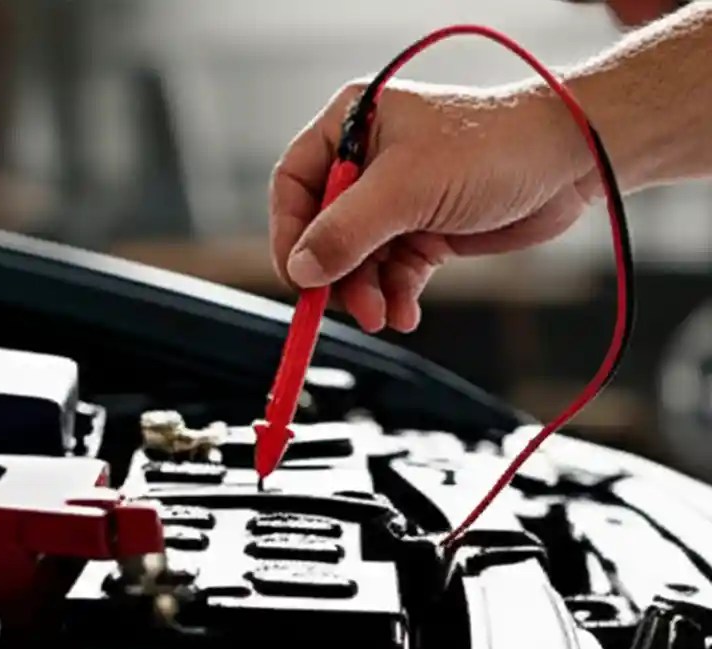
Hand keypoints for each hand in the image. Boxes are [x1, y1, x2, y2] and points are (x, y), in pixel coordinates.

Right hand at [270, 80, 595, 332]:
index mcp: (351, 124)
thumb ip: (346, 231)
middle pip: (323, 228)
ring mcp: (396, 199)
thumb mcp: (406, 189)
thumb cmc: (493, 147)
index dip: (288, 231)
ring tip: (382, 314)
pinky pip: (392, 271)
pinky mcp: (424, 230)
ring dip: (366, 291)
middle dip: (336, 272)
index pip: (293, 183)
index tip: (296, 274)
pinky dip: (395, 295)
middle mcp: (367, 161)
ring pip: (358, 258)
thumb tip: (300, 271)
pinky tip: (405, 313)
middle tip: (346, 306)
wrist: (571, 162)